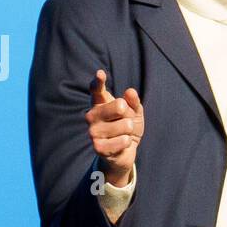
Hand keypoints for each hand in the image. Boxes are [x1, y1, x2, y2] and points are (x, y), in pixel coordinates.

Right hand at [85, 69, 143, 186]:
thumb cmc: (127, 128)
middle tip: (126, 122)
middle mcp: (92, 116)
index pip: (97, 90)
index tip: (100, 74)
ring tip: (123, 135)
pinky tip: (122, 144)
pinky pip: (123, 140)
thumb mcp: (135, 113)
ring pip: (125, 125)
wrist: (124, 152)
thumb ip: (134, 102)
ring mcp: (93, 131)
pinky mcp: (98, 147)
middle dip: (129, 114)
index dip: (99, 82)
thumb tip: (130, 92)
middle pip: (119, 106)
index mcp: (99, 103)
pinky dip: (127, 142)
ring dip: (130, 131)